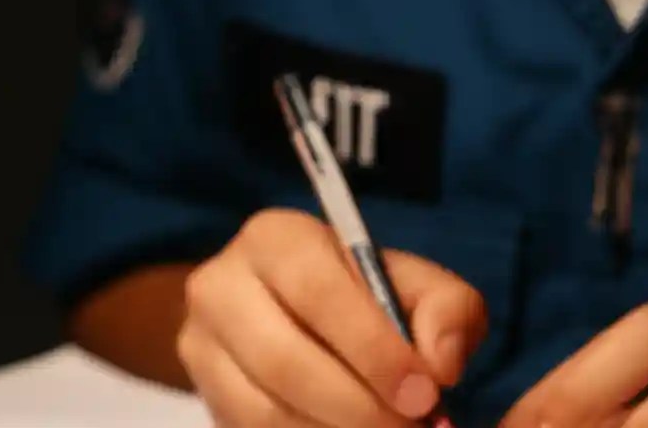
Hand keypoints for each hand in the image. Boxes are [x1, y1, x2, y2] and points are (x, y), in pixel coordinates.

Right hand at [178, 208, 487, 427]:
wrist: (289, 312)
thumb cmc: (362, 296)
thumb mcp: (412, 284)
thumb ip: (446, 309)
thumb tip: (440, 363)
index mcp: (274, 238)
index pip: (317, 291)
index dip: (374, 349)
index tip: (425, 393)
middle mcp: (221, 284)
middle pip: (283, 360)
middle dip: (359, 408)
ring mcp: (201, 343)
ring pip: (264, 409)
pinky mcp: (202, 391)